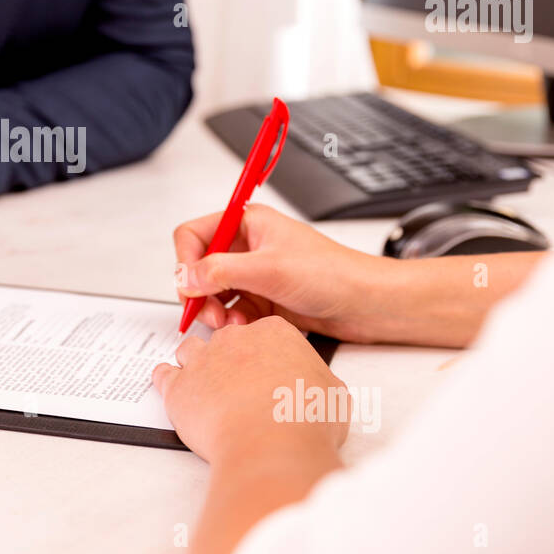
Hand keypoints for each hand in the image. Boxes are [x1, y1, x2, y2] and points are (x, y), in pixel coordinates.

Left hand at [152, 317, 347, 553]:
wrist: (271, 445)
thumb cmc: (303, 420)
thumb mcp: (333, 395)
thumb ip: (318, 382)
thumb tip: (320, 389)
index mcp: (273, 333)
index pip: (263, 332)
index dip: (264, 353)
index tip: (266, 369)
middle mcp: (235, 340)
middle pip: (226, 339)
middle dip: (231, 358)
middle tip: (240, 383)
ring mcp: (203, 361)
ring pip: (191, 350)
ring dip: (197, 365)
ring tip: (206, 386)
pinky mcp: (179, 387)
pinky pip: (164, 375)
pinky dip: (167, 381)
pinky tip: (173, 388)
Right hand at [174, 204, 384, 342]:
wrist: (367, 304)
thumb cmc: (333, 274)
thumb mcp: (269, 269)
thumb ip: (220, 271)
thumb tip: (185, 278)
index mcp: (248, 224)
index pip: (194, 235)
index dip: (185, 261)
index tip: (189, 287)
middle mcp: (248, 247)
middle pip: (199, 268)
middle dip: (200, 294)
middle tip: (208, 314)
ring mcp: (256, 274)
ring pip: (214, 294)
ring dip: (216, 312)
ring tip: (230, 325)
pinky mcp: (264, 299)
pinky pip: (233, 311)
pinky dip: (233, 323)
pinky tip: (246, 329)